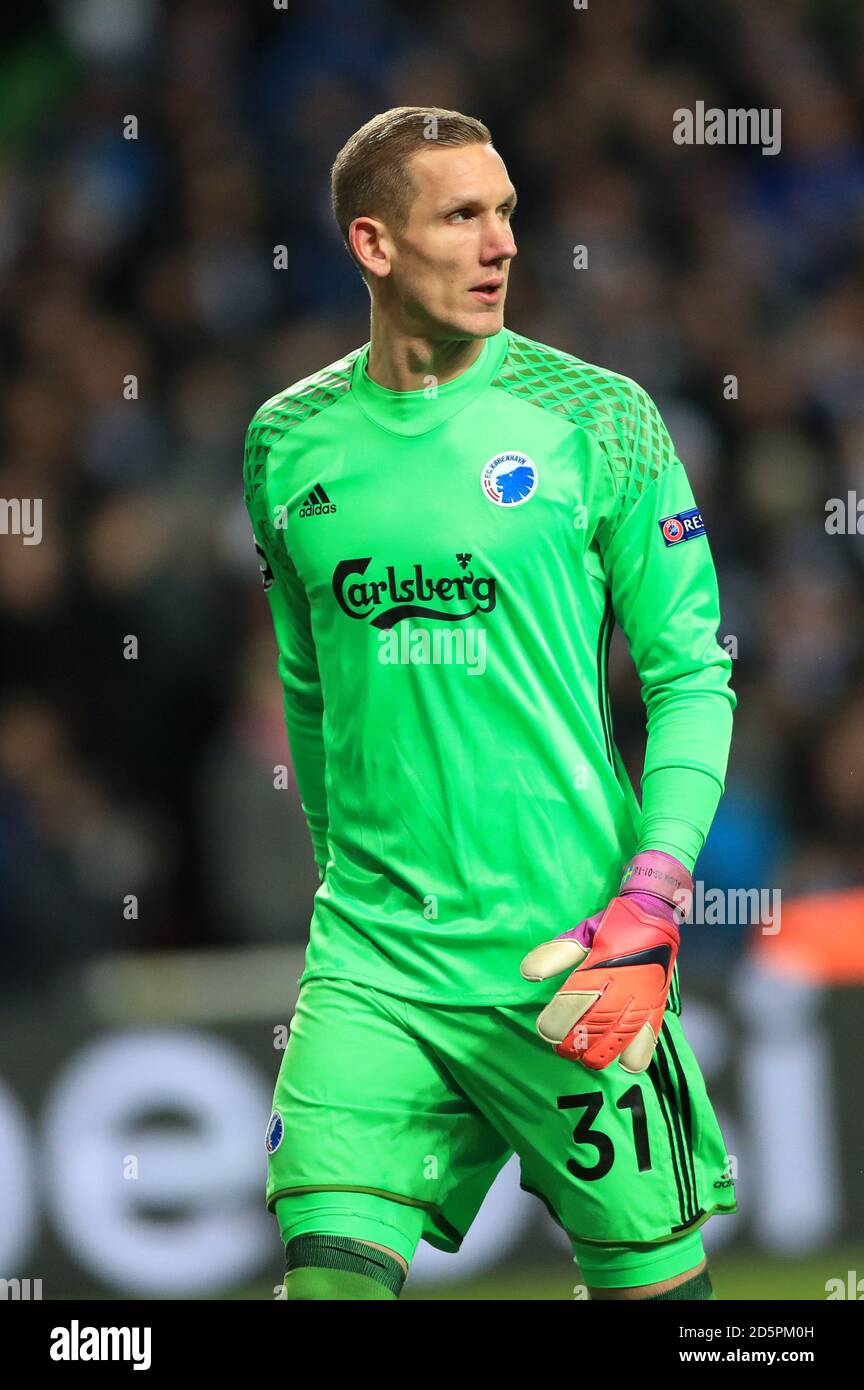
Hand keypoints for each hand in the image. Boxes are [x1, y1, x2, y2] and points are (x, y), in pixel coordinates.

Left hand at [519, 851, 691, 1072]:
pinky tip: (620, 1059)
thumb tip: (528, 973)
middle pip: (591, 1030)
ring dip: (596, 1054)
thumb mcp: (582, 933)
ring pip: (616, 1043)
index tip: (545, 1028)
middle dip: (571, 1044)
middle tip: (561, 1045)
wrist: (655, 916)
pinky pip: (647, 1044)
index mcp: (600, 968)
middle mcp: (622, 988)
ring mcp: (642, 1002)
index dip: (554, 1024)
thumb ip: (555, 954)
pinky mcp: (657, 1010)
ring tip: (584, 1055)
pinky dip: (633, 1058)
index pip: (571, 1006)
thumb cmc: (613, 926)